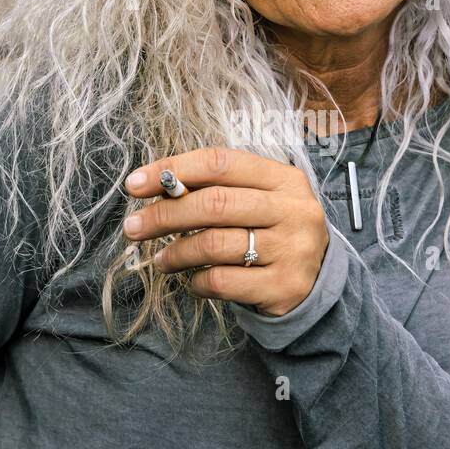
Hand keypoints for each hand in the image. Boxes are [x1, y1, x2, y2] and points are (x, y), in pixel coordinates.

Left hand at [122, 147, 329, 316]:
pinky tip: (193, 280)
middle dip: (164, 215)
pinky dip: (197, 281)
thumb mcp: (256, 201)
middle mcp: (293, 210)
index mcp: (284, 178)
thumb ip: (216, 189)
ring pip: (214, 245)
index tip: (135, 184)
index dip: (172, 170)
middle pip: (214, 204)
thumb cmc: (272, 233)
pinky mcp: (284, 286)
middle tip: (133, 227)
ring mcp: (292, 249)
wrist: (316, 282)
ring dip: (176, 253)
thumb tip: (156, 186)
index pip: (220, 162)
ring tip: (162, 259)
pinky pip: (222, 281)